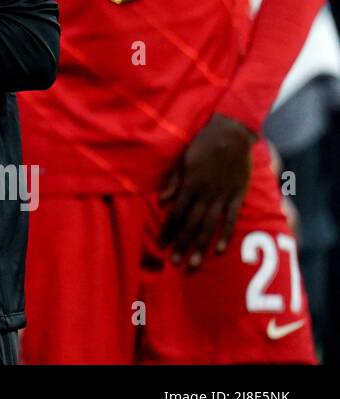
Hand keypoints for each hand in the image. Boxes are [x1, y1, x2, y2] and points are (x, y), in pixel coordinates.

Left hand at [159, 113, 254, 268]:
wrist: (231, 134)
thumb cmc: (202, 144)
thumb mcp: (182, 160)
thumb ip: (173, 182)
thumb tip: (162, 202)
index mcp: (190, 185)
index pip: (177, 214)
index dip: (169, 231)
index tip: (162, 246)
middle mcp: (206, 194)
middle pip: (192, 225)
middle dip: (182, 245)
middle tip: (175, 263)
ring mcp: (223, 196)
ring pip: (210, 227)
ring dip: (201, 247)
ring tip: (194, 264)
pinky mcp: (237, 196)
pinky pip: (231, 219)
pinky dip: (225, 236)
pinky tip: (219, 251)